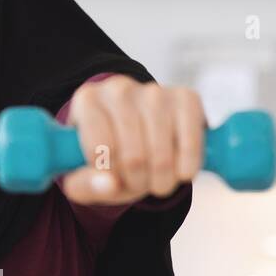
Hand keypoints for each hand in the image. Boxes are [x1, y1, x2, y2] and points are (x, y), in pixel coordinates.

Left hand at [62, 75, 204, 205]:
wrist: (139, 133)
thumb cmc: (107, 156)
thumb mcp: (84, 177)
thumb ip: (86, 186)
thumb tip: (110, 184)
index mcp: (87, 101)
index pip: (98, 150)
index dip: (110, 175)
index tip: (112, 180)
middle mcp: (118, 89)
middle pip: (133, 156)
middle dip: (137, 183)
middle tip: (137, 186)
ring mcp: (154, 91)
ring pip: (161, 154)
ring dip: (162, 180)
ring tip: (156, 182)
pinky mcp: (186, 98)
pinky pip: (190, 145)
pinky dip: (187, 168)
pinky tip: (181, 173)